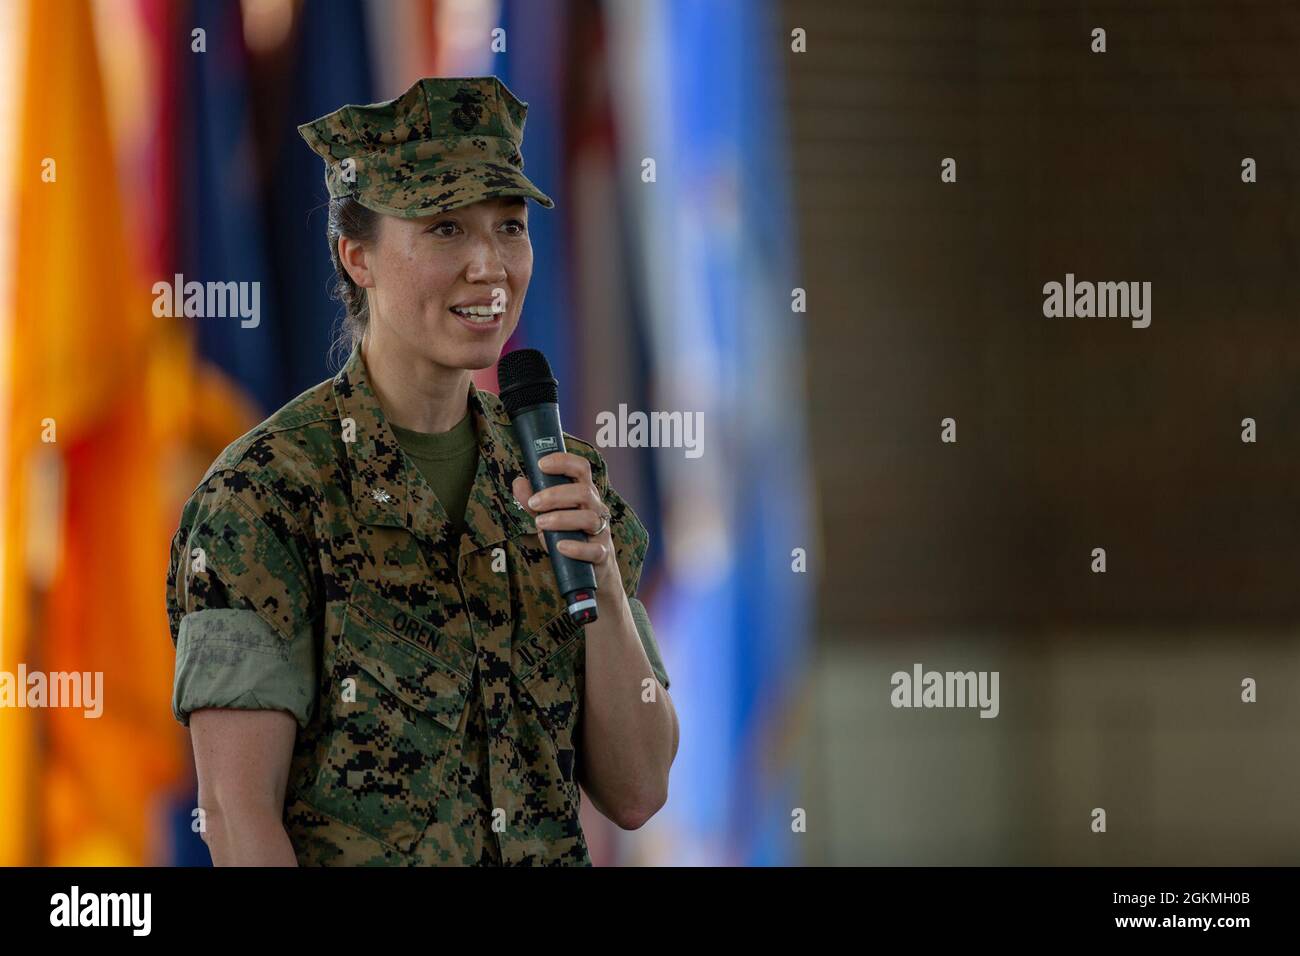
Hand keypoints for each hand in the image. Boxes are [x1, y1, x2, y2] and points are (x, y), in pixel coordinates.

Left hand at [511, 453, 619, 590]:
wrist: (591, 571)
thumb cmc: (569, 537)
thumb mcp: (548, 517)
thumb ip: (533, 501)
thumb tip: (518, 482)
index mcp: (584, 494)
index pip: (581, 468)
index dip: (563, 461)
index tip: (541, 464)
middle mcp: (595, 508)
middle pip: (584, 492)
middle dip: (556, 495)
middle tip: (534, 502)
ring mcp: (601, 531)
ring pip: (589, 518)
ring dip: (561, 518)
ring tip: (540, 524)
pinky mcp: (601, 554)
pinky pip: (594, 549)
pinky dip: (576, 547)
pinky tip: (560, 546)